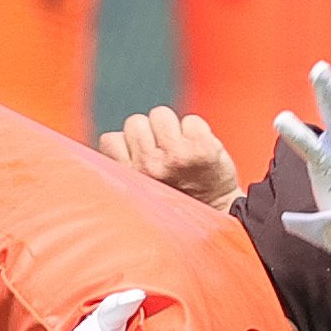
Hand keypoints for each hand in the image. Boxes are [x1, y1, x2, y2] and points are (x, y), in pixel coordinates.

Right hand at [99, 107, 241, 211]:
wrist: (218, 216)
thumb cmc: (176, 200)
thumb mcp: (138, 188)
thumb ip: (123, 164)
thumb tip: (113, 139)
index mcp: (129, 177)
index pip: (111, 139)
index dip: (128, 146)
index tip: (145, 164)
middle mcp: (149, 167)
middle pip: (135, 122)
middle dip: (149, 135)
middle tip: (166, 160)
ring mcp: (176, 156)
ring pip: (160, 114)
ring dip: (172, 129)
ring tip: (182, 154)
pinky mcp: (202, 149)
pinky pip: (191, 120)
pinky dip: (198, 131)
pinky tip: (200, 153)